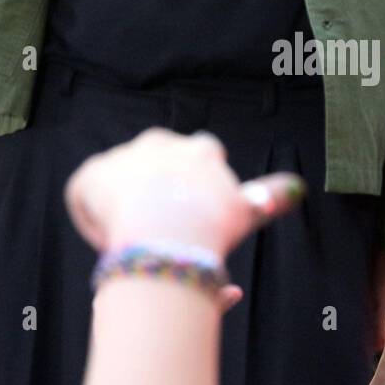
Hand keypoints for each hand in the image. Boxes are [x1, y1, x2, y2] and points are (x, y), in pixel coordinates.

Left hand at [65, 127, 303, 258]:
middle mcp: (159, 142)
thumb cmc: (213, 223)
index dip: (196, 189)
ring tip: (133, 243)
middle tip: (160, 230)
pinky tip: (108, 242)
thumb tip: (297, 187)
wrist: (169, 227)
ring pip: (120, 184)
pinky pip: (87, 197)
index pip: (201, 158)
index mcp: (199, 149)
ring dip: (125, 208)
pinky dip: (94, 221)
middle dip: (156, 192)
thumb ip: (271, 196)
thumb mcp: (248, 208)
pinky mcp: (90, 174)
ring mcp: (123, 156)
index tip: (196, 216)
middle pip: (156, 167)